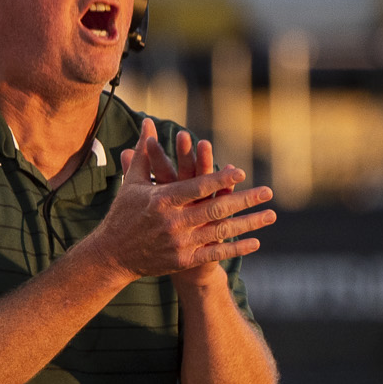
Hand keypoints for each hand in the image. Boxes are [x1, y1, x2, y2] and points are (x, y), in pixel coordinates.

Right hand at [79, 123, 272, 282]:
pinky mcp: (183, 261)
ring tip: (270, 215)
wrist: (112, 255)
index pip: (196, 187)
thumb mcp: (133, 182)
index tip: (241, 172)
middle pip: (215, 209)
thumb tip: (148, 123)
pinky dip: (236, 248)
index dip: (219, 179)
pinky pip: (215, 254)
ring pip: (220, 232)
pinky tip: (255, 241)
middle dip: (245, 200)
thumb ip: (145, 152)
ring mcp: (179, 243)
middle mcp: (173, 222)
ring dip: (248, 223)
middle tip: (268, 191)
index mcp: (162, 200)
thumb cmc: (123, 213)